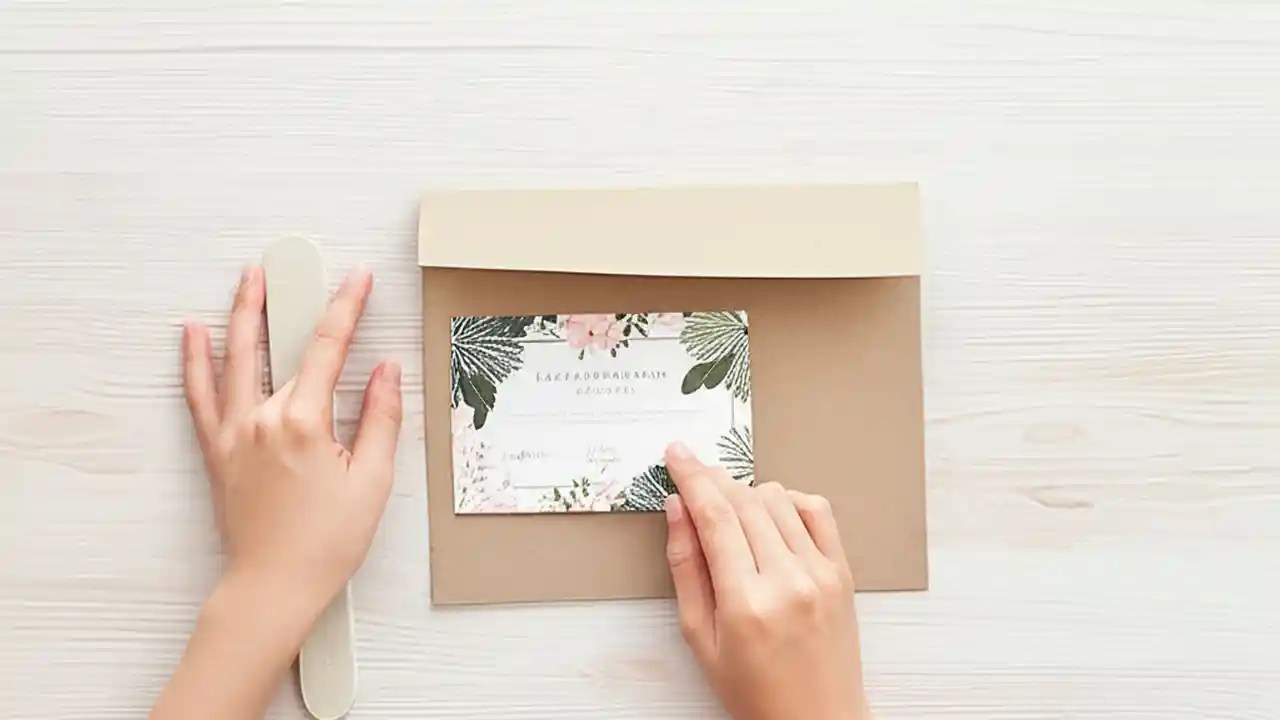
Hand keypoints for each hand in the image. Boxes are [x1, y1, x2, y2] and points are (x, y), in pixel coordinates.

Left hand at [182, 265, 402, 610]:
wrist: (274, 586)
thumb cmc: (325, 543)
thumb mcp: (373, 480)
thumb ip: (380, 418)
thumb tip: (385, 372)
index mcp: (304, 422)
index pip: (329, 348)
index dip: (347, 308)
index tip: (358, 281)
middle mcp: (262, 418)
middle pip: (274, 342)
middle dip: (285, 298)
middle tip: (293, 266)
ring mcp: (233, 432)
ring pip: (232, 357)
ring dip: (239, 313)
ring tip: (247, 280)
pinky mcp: (216, 450)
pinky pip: (199, 395)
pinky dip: (195, 361)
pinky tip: (193, 334)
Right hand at [662, 442, 869, 719]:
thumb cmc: (754, 691)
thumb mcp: (701, 639)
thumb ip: (686, 568)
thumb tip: (677, 510)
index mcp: (747, 603)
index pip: (715, 517)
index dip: (692, 477)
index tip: (677, 454)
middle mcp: (789, 581)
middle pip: (744, 500)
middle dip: (713, 479)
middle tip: (693, 472)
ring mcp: (821, 573)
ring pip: (778, 498)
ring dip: (747, 491)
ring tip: (728, 507)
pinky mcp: (842, 571)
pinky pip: (816, 510)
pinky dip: (788, 499)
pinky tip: (770, 512)